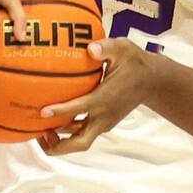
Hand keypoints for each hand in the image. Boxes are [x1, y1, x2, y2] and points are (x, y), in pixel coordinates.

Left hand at [35, 38, 155, 154]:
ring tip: (40, 133)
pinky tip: (52, 123)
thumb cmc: (134, 63)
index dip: (60, 111)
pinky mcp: (104, 122)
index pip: (80, 108)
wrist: (152, 81)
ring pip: (81, 141)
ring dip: (61, 142)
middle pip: (80, 142)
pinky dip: (68, 133)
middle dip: (58, 145)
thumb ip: (106, 48)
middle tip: (39, 135)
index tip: (42, 111)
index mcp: (105, 99)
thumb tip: (90, 49)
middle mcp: (104, 116)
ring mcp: (104, 122)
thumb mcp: (122, 49)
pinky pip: (83, 133)